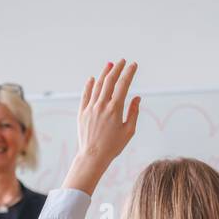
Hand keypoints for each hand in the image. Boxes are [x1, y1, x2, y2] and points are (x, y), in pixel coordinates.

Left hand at [63, 59, 139, 195]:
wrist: (92, 156)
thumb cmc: (113, 146)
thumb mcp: (129, 131)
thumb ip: (133, 112)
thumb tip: (137, 97)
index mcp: (115, 109)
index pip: (123, 84)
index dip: (129, 72)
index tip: (133, 65)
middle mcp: (102, 105)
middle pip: (109, 81)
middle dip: (117, 68)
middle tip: (122, 61)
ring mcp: (90, 108)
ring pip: (97, 85)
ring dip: (104, 73)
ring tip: (109, 65)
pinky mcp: (82, 113)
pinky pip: (85, 95)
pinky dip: (89, 85)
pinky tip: (92, 78)